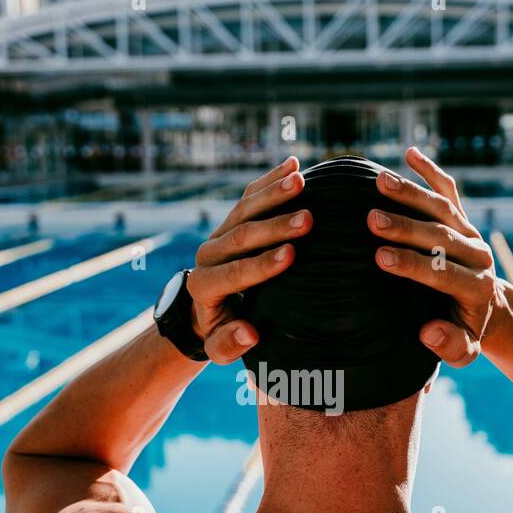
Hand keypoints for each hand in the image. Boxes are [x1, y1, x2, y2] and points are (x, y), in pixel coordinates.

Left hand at [188, 156, 312, 363]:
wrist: (206, 307)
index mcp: (204, 286)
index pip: (233, 273)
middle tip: (308, 219)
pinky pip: (250, 195)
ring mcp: (219, 233)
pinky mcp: (231, 219)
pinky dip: (270, 179)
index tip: (291, 255)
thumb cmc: (222, 331)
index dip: (261, 265)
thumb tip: (250, 332)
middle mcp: (208, 254)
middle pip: (241, 235)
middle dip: (275, 226)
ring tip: (301, 180)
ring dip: (274, 193)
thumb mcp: (220, 347)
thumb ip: (230, 344)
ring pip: (245, 208)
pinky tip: (294, 165)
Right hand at [367, 146, 507, 367]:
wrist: (490, 307)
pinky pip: (449, 191)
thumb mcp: (463, 350)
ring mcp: (471, 232)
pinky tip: (409, 154)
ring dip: (411, 193)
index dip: (413, 264)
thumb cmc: (465, 330)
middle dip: (406, 227)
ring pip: (442, 208)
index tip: (380, 257)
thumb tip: (428, 331)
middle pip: (441, 235)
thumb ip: (449, 346)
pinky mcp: (464, 218)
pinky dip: (431, 171)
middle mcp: (478, 254)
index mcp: (477, 287)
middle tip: (371, 219)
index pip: (443, 272)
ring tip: (379, 182)